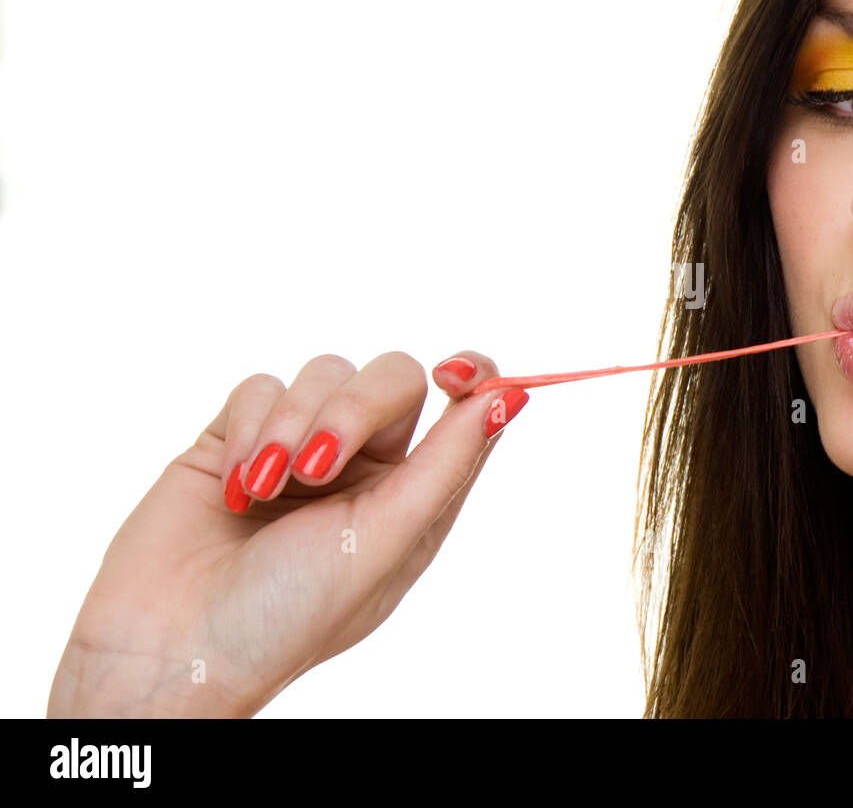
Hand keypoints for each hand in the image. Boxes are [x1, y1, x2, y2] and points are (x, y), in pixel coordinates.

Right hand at [47, 350, 527, 716]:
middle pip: (392, 377)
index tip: (453, 373)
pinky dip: (249, 429)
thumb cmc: (287, 615)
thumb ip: (448, 462)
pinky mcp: (236, 438)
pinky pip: (260, 387)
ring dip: (294, 426)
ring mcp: (299, 448)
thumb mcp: (386, 540)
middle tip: (318, 468)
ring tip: (268, 487)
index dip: (470, 375)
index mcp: (413, 496)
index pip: (462, 410)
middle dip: (355, 409)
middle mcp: (363, 468)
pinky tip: (236, 487)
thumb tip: (513, 395)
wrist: (171, 648)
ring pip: (324, 373)